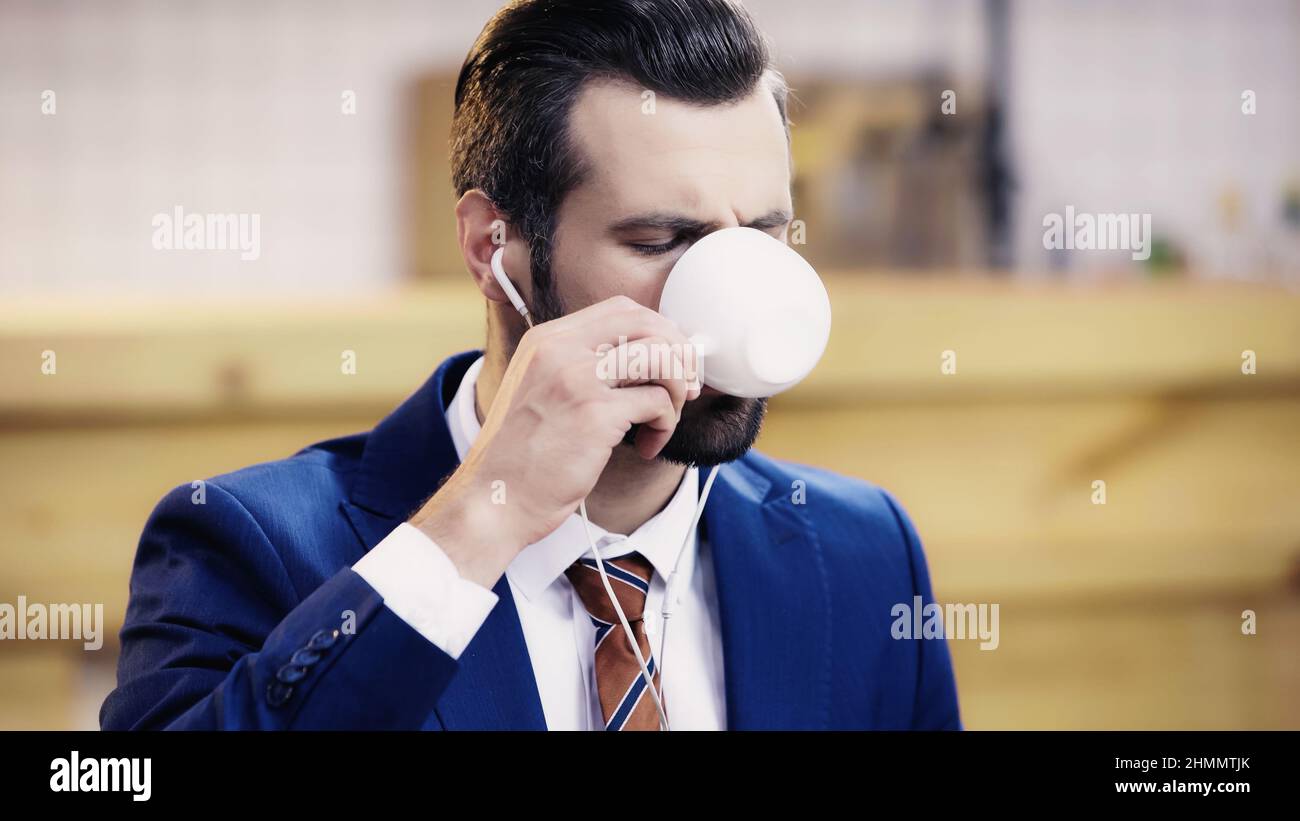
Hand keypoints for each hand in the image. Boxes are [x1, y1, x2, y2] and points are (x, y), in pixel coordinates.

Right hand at [408, 295, 699, 588]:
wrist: (496, 500)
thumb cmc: (525, 455)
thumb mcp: (543, 390)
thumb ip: (581, 366)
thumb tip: (649, 356)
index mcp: (546, 339)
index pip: (621, 309)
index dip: (657, 331)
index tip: (668, 362)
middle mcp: (560, 348)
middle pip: (647, 323)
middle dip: (677, 354)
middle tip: (681, 389)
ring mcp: (576, 378)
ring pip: (660, 357)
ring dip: (674, 391)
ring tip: (661, 421)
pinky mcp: (594, 413)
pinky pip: (657, 402)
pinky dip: (664, 425)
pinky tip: (646, 446)